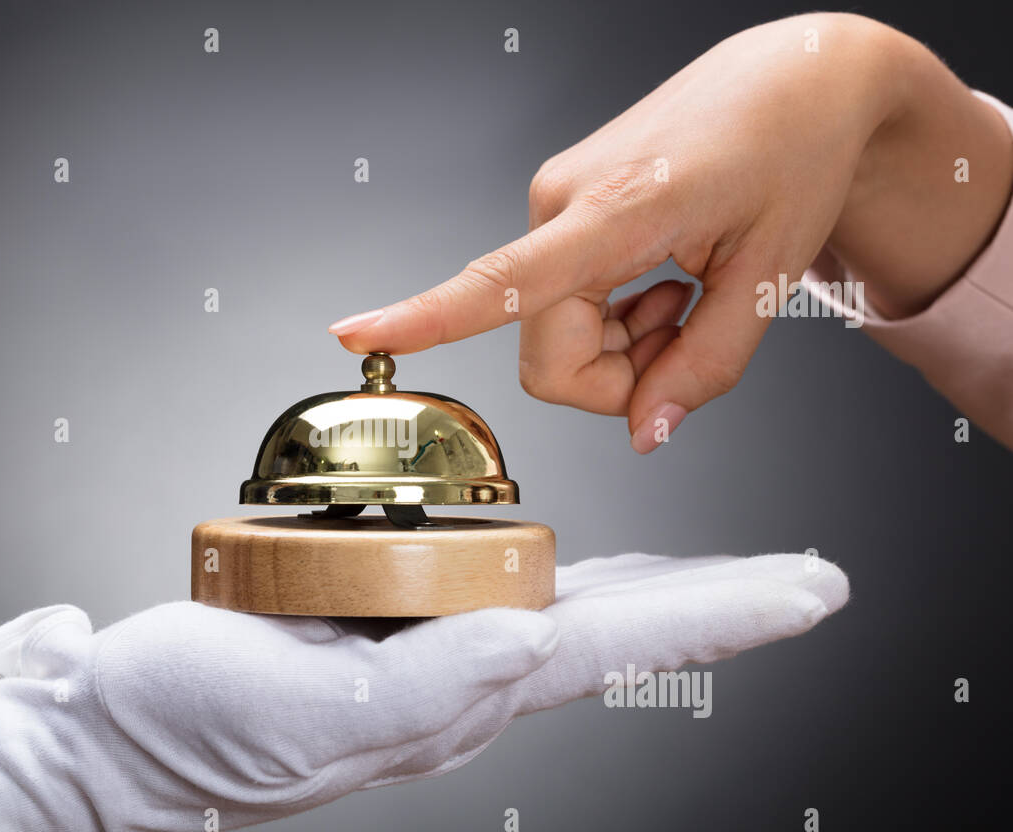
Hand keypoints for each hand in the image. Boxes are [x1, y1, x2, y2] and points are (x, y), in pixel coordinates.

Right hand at [0, 552, 847, 831]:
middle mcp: (455, 680)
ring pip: (567, 616)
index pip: (614, 643)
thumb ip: (423, 688)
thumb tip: (525, 643)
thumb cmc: (189, 730)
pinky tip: (574, 570)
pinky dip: (562, 579)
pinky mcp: (378, 633)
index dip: (717, 614)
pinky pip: (496, 599)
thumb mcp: (305, 712)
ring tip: (726, 578)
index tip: (806, 589)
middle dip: (713, 605)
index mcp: (453, 695)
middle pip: (616, 632)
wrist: (111, 740)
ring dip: (655, 593)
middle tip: (800, 582)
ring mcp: (420, 658)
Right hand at [329, 14, 1012, 451]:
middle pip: (548, 354)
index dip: (423, 318)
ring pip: (554, 334)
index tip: (355, 332)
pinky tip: (662, 275)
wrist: (794, 79)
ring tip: (683, 290)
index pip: (501, 279)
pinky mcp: (560, 205)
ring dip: (620, 342)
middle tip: (685, 329)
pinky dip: (614, 313)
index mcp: (617, 209)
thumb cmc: (790, 156)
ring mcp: (555, 199)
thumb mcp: (768, 277)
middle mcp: (561, 200)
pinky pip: (561, 301)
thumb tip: (646, 434)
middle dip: (616, 376)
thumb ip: (705, 366)